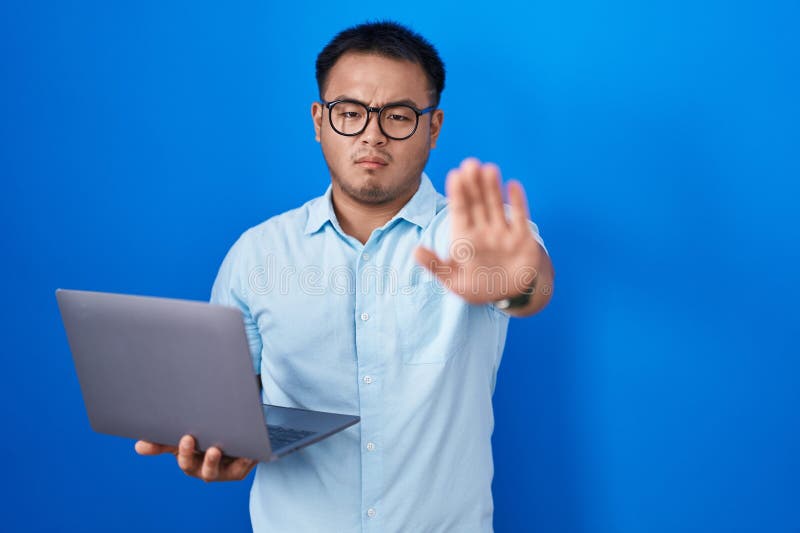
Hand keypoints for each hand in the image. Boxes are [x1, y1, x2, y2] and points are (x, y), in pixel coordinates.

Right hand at [135, 435, 256, 481]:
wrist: (246, 435)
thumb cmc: (213, 434)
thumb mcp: (193, 432)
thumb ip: (168, 438)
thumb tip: (138, 446)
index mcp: (187, 457)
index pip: (171, 453)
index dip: (163, 448)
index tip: (161, 441)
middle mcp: (201, 468)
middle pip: (190, 467)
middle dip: (186, 455)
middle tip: (187, 439)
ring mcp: (221, 470)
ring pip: (211, 471)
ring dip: (211, 461)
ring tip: (214, 450)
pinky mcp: (241, 470)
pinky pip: (242, 465)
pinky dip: (243, 458)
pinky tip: (245, 448)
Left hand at [414, 158, 543, 303]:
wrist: (510, 294)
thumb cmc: (479, 287)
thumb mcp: (454, 280)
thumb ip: (436, 266)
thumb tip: (415, 252)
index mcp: (465, 239)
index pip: (460, 212)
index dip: (457, 194)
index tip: (454, 175)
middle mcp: (483, 231)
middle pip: (477, 203)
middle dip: (474, 184)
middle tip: (470, 163)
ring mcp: (503, 232)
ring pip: (496, 206)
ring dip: (492, 188)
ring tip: (488, 169)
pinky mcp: (522, 238)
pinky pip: (520, 217)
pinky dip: (517, 202)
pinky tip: (513, 185)